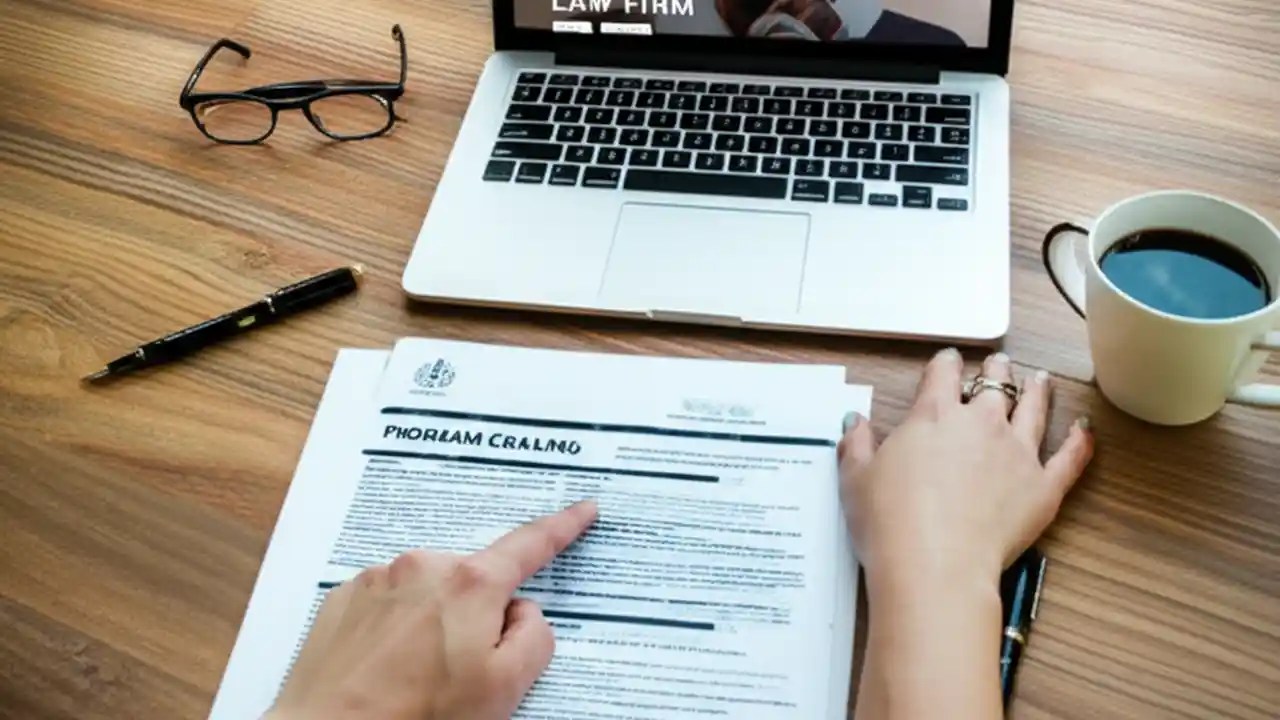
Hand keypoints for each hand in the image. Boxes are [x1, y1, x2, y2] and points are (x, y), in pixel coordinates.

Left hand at [266, 501, 597, 719]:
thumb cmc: (416, 717)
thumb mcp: (505, 688)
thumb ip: (534, 637)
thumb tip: (521, 613)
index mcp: (471, 584)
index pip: (531, 545)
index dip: (563, 527)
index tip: (583, 509)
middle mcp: (424, 567)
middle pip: (475, 583)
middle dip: (479, 617)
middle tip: (464, 671)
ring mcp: (379, 580)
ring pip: (429, 595)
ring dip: (433, 626)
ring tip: (416, 679)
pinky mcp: (345, 600)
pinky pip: (389, 606)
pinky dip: (396, 632)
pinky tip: (387, 670)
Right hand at [839, 349, 1092, 591]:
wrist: (934, 565)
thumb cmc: (891, 524)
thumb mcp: (856, 478)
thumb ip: (857, 444)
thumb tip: (855, 422)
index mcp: (934, 416)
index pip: (943, 373)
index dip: (944, 364)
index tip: (946, 362)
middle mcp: (981, 425)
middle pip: (994, 385)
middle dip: (995, 373)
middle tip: (998, 367)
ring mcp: (1018, 453)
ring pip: (1034, 409)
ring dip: (1037, 391)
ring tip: (1040, 380)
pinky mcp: (1043, 487)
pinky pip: (1070, 457)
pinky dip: (1079, 440)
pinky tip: (1084, 428)